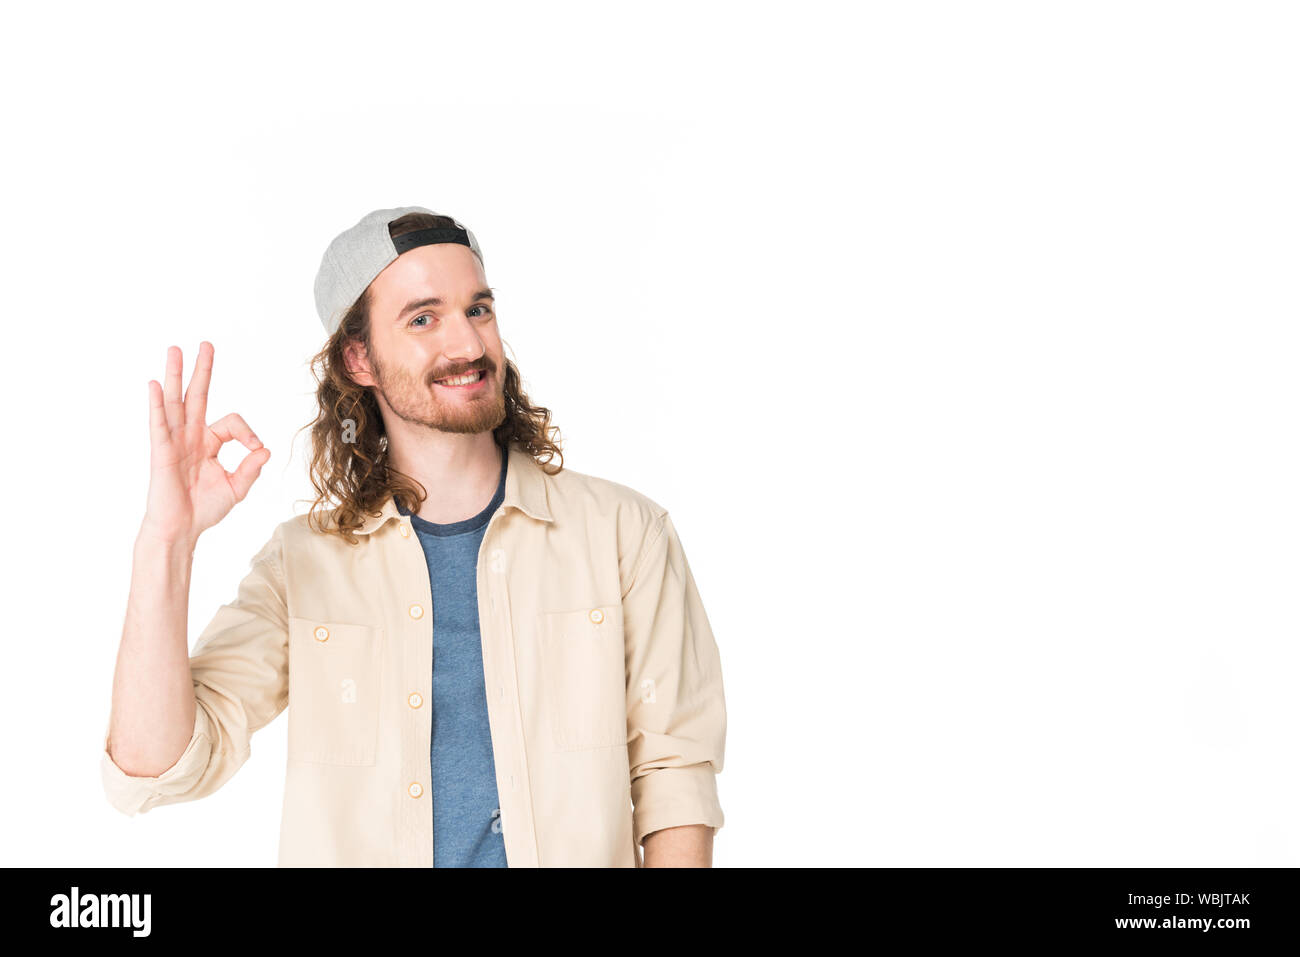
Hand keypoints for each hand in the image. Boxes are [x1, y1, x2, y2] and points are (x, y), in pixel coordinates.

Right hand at [139, 342, 270, 546]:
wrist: (182, 529)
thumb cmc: (204, 509)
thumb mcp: (236, 487)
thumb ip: (251, 468)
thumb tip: (266, 450)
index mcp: (209, 442)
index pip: (231, 422)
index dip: (248, 434)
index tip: (256, 450)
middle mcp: (191, 436)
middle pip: (196, 396)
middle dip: (202, 370)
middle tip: (206, 344)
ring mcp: (175, 441)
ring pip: (176, 402)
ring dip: (175, 375)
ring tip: (175, 350)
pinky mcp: (162, 452)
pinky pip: (159, 424)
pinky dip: (157, 405)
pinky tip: (154, 385)